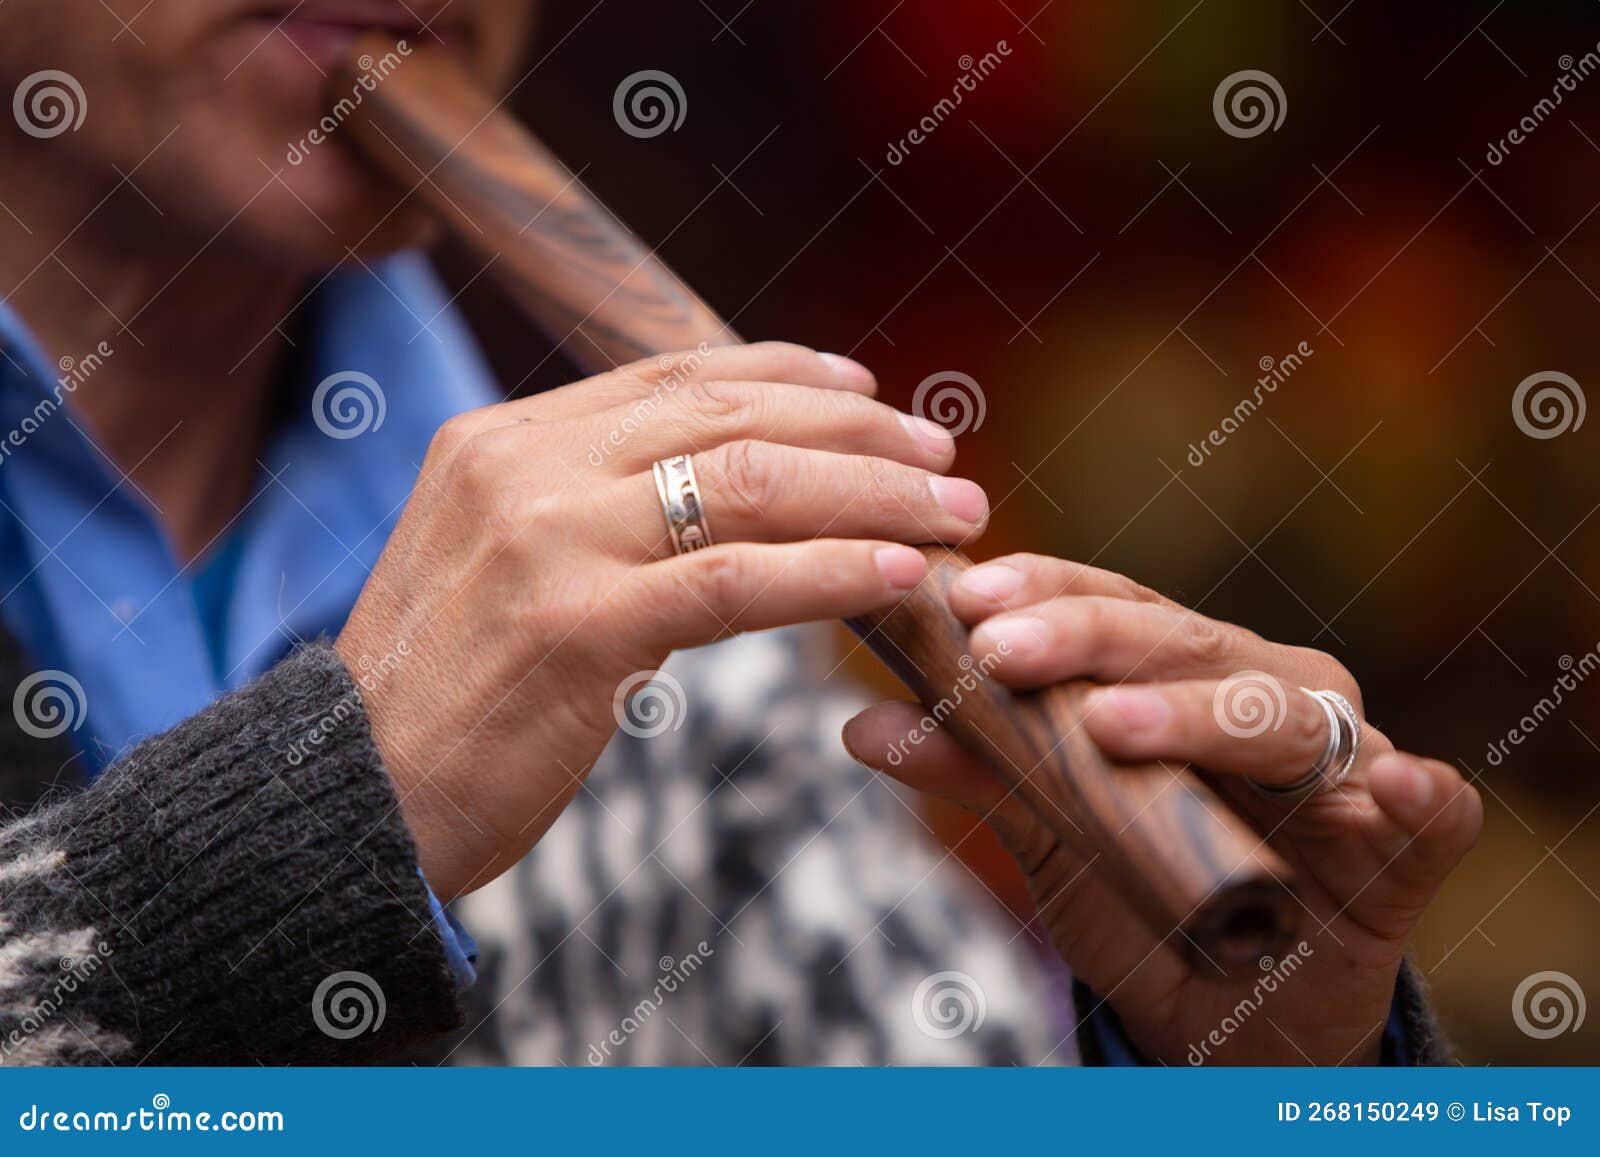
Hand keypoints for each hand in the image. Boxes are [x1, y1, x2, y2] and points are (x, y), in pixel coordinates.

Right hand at [337, 343, 989, 898]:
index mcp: (502, 437)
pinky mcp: (575, 625)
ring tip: (952, 519)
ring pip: (746, 486)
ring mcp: (545, 538)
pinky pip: (734, 580)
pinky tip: (898, 578)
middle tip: (944, 463)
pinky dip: (830, 572)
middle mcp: (521, 464)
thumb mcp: (507, 565)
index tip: (874, 396)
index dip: (790, 375)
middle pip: (729, 417)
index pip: (676, 376)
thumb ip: (594, 508)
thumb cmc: (449, 695)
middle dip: (858, 436)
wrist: (353, 799)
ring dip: (870, 499)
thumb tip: (729, 493)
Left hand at [843, 552, 1481, 1064]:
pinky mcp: (1405, 844)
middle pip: (1182, 644)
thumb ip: (980, 770)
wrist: (1240, 1011)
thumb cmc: (1148, 894)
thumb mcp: (1053, 832)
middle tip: (1000, 649)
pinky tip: (1394, 786)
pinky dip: (1419, 797)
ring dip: (1199, 715)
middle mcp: (1267, 691)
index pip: (1114, 609)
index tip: (960, 597)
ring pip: (1280, 713)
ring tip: (1114, 725)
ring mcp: (1341, 762)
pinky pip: (1430, 814)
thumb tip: (862, 723)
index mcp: (1186, 672)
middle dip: (1087, 641)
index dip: (1042, 595)